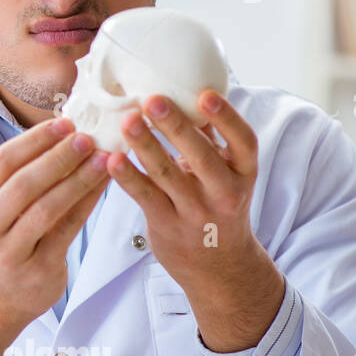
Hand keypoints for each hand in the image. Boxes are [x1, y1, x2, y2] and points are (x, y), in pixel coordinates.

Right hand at [0, 115, 110, 334]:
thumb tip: (61, 129)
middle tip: (86, 137)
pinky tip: (102, 184)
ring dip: (77, 179)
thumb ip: (19, 175)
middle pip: (23, 184)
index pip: (0, 163)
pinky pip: (67, 229)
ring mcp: (8, 253)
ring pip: (46, 208)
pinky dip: (87, 203)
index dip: (33, 140)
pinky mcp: (37, 270)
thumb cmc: (5, 238)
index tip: (62, 123)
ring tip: (102, 158)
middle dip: (58, 157)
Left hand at [106, 89, 285, 352]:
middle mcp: (225, 192)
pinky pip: (145, 197)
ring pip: (168, 175)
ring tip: (127, 122)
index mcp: (243, 172)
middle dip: (176, 127)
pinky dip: (128, 178)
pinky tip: (111, 159)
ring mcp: (196, 212)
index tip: (205, 94)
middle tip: (152, 100)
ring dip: (146, 147)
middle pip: (201, 156)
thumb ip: (209, 139)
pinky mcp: (168, 226)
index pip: (243, 142)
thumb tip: (186, 88)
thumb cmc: (216, 205)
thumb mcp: (225, 173)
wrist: (219, 267)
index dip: (226, 117)